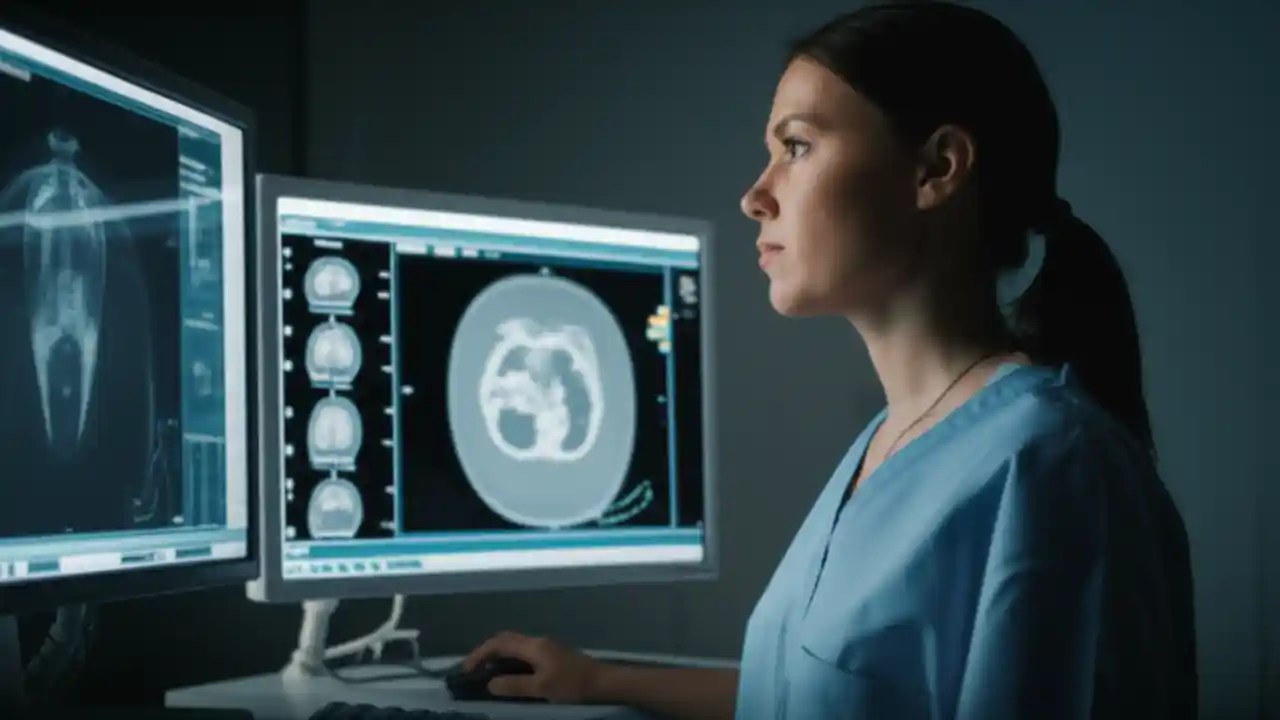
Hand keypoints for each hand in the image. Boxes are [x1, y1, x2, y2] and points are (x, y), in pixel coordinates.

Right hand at [461, 631, 605, 703]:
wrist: (602, 681)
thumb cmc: (572, 684)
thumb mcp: (541, 687)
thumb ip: (514, 685)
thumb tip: (490, 683)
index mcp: (533, 646)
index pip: (499, 643)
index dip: (479, 654)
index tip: (467, 669)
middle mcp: (538, 641)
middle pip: (505, 639)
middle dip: (486, 652)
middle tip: (472, 670)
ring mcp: (546, 647)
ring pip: (514, 645)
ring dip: (498, 655)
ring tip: (485, 672)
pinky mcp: (552, 654)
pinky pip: (523, 652)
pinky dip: (509, 659)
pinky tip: (508, 673)